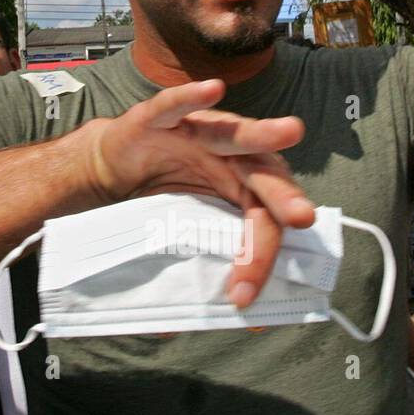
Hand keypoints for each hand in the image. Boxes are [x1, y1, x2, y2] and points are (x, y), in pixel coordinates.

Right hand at [76, 78, 312, 307]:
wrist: (113, 166)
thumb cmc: (155, 195)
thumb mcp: (180, 230)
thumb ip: (192, 261)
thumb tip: (181, 324)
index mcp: (240, 187)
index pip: (262, 221)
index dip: (259, 255)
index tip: (248, 293)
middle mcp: (228, 158)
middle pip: (264, 176)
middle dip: (283, 196)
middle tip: (301, 218)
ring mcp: (196, 133)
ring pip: (234, 133)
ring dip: (261, 133)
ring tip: (290, 132)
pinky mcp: (160, 118)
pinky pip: (176, 106)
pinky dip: (193, 97)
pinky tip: (213, 90)